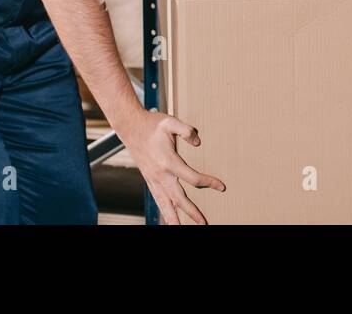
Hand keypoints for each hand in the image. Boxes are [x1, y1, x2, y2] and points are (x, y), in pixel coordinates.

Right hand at [117, 108, 225, 223]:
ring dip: (173, 218)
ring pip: (165, 203)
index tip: (221, 186)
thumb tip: (198, 142)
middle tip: (203, 223)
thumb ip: (186, 130)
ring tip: (181, 229)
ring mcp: (153, 179)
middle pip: (179, 198)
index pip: (192, 177)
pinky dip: (163, 210)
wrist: (130, 127)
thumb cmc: (152, 124)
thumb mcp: (170, 122)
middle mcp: (160, 174)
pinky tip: (168, 219)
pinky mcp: (149, 180)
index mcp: (168, 161)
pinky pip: (157, 199)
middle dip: (191, 212)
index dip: (208, 182)